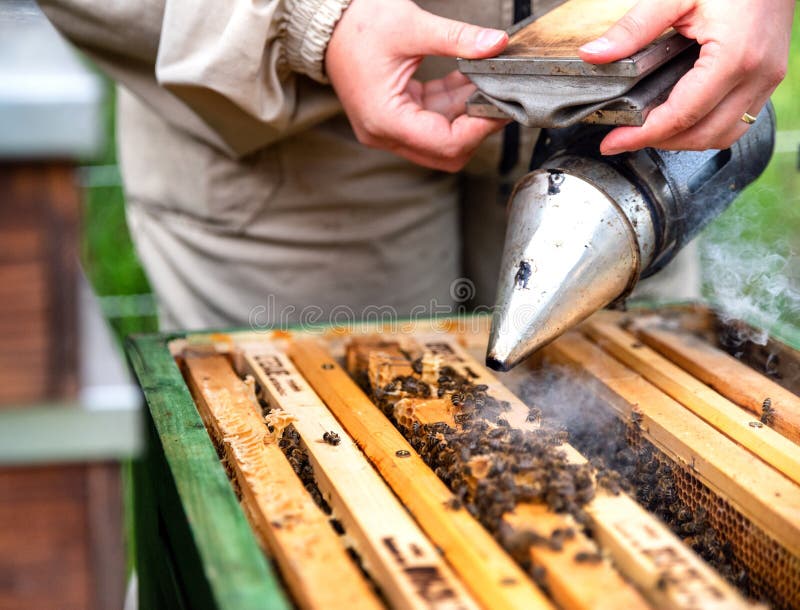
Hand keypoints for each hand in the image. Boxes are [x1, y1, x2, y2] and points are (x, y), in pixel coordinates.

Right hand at [326, 0, 508, 171]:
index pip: (445, 144)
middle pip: (445, 153)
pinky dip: (452, 106)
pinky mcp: (393, 118)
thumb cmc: (357, 24)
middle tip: (498, 99)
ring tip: (484, 83)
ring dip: (465, 115)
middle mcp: (384, 134)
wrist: (326, 21)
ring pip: (441, 140)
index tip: (502, 106)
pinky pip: (431, 122)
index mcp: (385, 119)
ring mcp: (387, 129)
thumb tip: (496, 44)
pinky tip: (466, 80)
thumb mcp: (412, 26)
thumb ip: (458, 39)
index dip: (480, 129)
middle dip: (475, 128)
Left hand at [578, 0, 793, 154]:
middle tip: (625, 139)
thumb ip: (634, 28)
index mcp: (734, 57)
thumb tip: (593, 55)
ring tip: (651, 131)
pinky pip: (738, 120)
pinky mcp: (768, 78)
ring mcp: (767, 79)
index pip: (681, 115)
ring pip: (724, 135)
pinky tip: (681, 118)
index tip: (613, 142)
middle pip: (703, 135)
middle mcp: (757, 75)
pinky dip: (707, 127)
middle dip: (660, 143)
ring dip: (685, 140)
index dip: (642, 136)